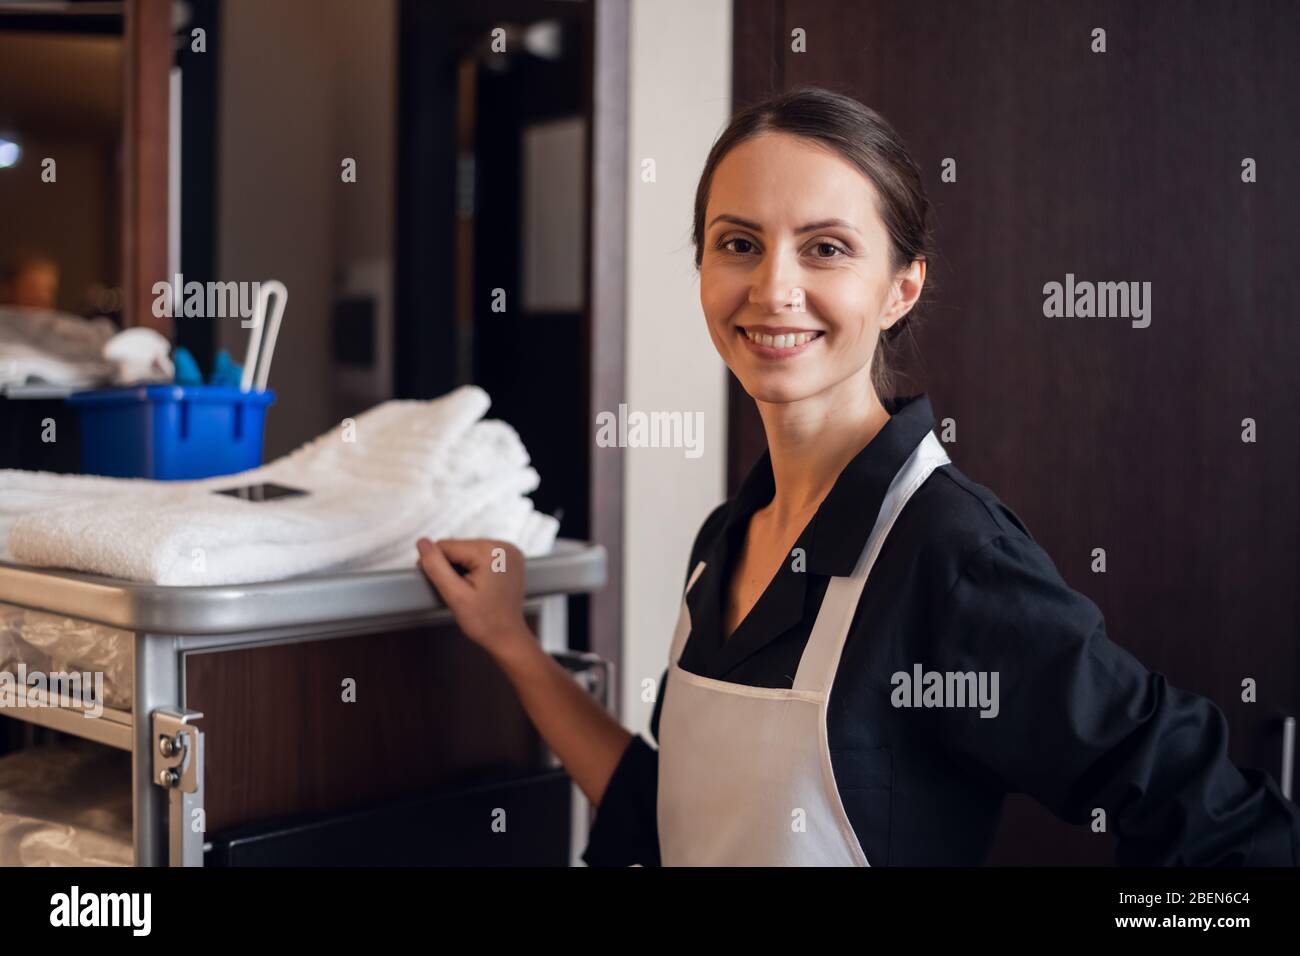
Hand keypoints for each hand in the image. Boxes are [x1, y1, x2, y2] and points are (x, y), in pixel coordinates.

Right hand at [416, 537, 529, 656]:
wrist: (507, 636)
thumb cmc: (486, 622)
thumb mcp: (455, 595)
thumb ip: (436, 567)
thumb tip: (422, 543)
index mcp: (491, 552)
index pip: (447, 546)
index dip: (437, 565)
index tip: (443, 585)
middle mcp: (504, 547)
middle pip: (459, 546)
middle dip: (452, 567)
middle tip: (460, 591)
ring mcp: (510, 551)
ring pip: (468, 550)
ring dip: (463, 567)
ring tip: (471, 590)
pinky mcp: (510, 558)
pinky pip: (482, 555)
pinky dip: (475, 567)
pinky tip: (479, 585)